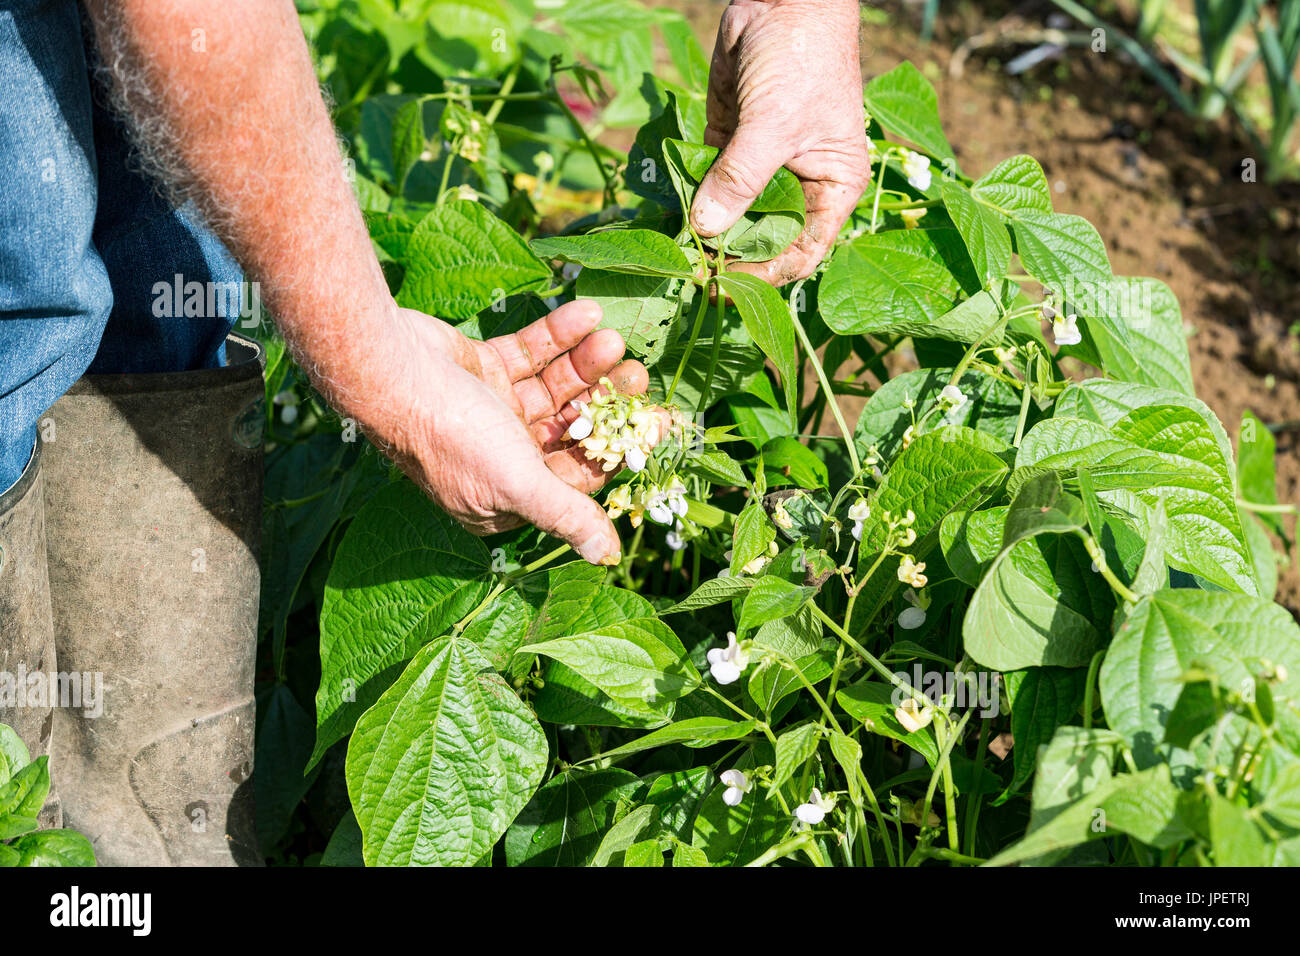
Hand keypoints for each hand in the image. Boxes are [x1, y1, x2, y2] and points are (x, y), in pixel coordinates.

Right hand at [374, 300, 649, 564]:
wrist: (386, 369)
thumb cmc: (450, 433)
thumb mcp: (517, 481)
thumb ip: (567, 515)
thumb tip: (607, 558)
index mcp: (508, 497)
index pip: (578, 475)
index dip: (619, 448)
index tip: (657, 418)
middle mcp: (501, 458)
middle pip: (572, 429)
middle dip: (607, 401)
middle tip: (637, 372)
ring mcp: (491, 412)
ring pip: (555, 390)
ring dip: (587, 364)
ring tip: (613, 338)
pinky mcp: (481, 371)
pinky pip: (531, 355)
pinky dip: (559, 336)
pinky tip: (586, 314)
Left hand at [691, 0, 869, 283]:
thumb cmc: (802, 60)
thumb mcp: (774, 124)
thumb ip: (740, 177)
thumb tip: (706, 228)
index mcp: (830, 190)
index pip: (801, 253)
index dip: (764, 274)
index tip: (724, 285)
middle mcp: (798, 186)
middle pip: (762, 239)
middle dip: (729, 255)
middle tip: (689, 271)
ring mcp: (760, 168)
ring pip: (730, 213)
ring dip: (703, 230)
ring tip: (672, 249)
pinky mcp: (728, 145)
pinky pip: (706, 182)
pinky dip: (688, 196)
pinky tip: (667, 214)